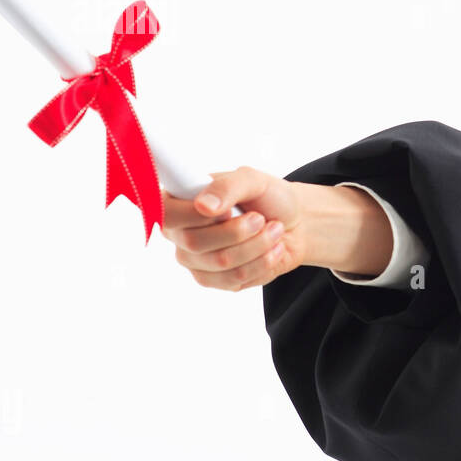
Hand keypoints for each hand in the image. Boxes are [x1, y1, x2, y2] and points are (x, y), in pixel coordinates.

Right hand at [161, 166, 301, 291]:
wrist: (294, 223)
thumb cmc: (267, 198)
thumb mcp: (252, 180)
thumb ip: (227, 187)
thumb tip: (202, 205)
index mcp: (179, 201)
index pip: (165, 213)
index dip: (194, 214)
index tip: (228, 209)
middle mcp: (179, 233)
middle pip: (194, 242)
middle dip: (238, 230)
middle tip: (260, 218)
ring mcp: (195, 260)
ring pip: (221, 262)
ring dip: (257, 245)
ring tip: (273, 230)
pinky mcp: (215, 279)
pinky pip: (236, 278)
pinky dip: (262, 261)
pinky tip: (272, 248)